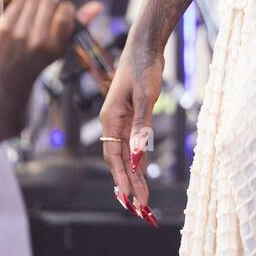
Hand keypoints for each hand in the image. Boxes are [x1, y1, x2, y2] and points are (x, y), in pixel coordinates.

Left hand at [0, 0, 102, 102]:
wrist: (11, 75)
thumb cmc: (43, 55)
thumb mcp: (64, 45)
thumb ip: (81, 23)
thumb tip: (99, 5)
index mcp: (55, 47)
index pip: (65, 13)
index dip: (66, 6)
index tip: (64, 9)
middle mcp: (36, 42)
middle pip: (49, 1)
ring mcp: (17, 35)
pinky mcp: (2, 29)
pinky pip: (18, 0)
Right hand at [99, 33, 163, 226]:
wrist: (145, 46)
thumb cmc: (144, 67)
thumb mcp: (145, 96)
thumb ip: (142, 125)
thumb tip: (138, 154)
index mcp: (110, 119)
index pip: (114, 158)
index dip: (122, 181)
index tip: (131, 201)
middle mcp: (112, 123)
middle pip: (118, 162)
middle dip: (128, 186)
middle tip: (141, 210)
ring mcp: (121, 121)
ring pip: (125, 156)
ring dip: (133, 178)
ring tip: (143, 201)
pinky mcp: (131, 118)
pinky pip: (132, 146)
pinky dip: (137, 162)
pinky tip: (142, 175)